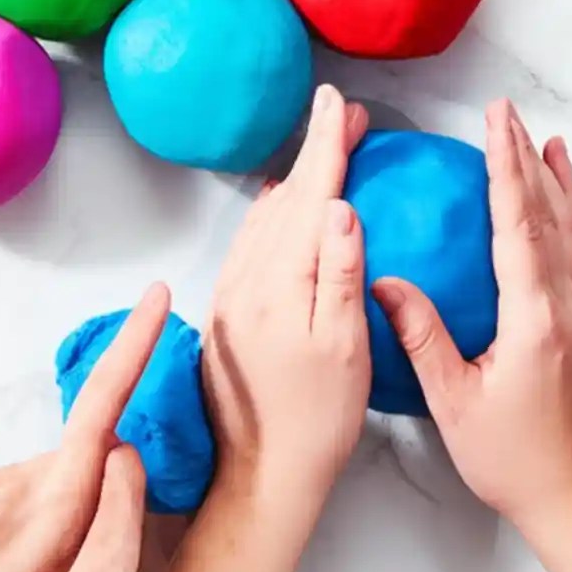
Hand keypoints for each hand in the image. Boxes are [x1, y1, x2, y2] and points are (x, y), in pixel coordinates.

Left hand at [0, 284, 167, 571]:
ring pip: (37, 481)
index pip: (100, 416)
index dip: (130, 353)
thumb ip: (118, 527)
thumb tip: (119, 451)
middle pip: (75, 466)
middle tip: (65, 562)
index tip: (153, 300)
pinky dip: (6, 516)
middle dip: (84, 494)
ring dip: (42, 514)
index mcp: (48, 520)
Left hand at [166, 84, 370, 571]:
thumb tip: (341, 206)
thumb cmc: (316, 418)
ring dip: (293, 180)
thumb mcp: (345, 349)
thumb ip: (340, 274)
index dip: (326, 145)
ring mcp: (231, 296)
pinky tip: (282, 211)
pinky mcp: (226, 313)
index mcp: (279, 283)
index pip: (309, 197)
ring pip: (264, 219)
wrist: (261, 470)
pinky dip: (271, 215)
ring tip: (320, 151)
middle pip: (285, 199)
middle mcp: (246, 281)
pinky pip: (250, 245)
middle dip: (314, 151)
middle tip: (341, 114)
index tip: (338, 102)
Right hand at [373, 98, 571, 524]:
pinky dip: (570, 218)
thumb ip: (422, 336)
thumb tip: (386, 282)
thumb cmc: (512, 457)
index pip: (518, 225)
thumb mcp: (453, 401)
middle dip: (525, 157)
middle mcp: (565, 306)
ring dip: (557, 181)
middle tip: (506, 112)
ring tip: (548, 140)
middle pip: (548, 215)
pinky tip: (560, 209)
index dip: (504, 167)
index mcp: (533, 317)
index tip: (495, 123)